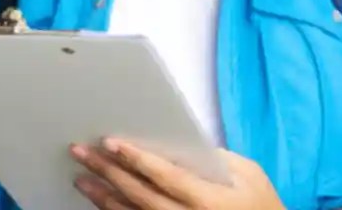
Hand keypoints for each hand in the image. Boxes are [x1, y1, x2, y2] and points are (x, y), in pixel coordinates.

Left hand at [69, 138, 284, 209]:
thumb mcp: (249, 174)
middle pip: (141, 195)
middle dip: (109, 172)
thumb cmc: (260, 203)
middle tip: (81, 152)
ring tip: (81, 177)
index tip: (111, 142)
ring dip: (104, 196)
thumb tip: (175, 139)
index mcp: (211, 199)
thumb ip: (215, 157)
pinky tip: (100, 201)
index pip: (167, 177)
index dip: (137, 159)